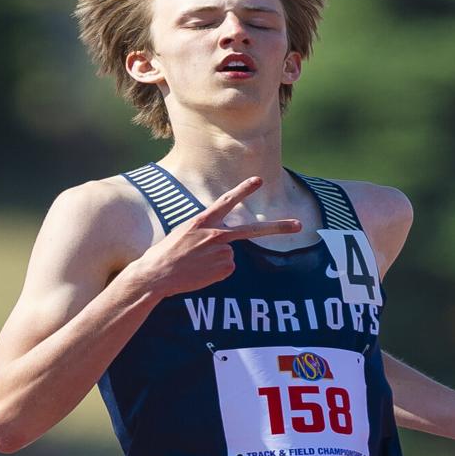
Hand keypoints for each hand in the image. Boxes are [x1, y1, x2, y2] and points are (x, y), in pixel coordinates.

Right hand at [128, 176, 301, 297]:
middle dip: (278, 227)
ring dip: (217, 261)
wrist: (156, 275)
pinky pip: (228, 269)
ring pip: (231, 255)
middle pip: (253, 231)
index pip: (226, 201)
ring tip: (196, 264)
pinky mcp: (224, 269)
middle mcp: (215, 235)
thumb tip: (228, 246)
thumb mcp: (184, 234)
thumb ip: (206, 232)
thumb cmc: (166, 254)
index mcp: (202, 221)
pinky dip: (216, 272)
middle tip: (299, 225)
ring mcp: (221, 252)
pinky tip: (200, 273)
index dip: (243, 190)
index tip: (259, 180)